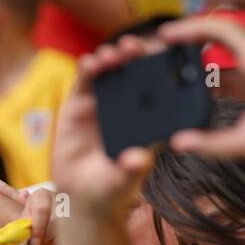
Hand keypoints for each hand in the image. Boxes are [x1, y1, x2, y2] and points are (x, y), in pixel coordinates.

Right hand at [51, 35, 157, 219]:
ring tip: (113, 56)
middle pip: (135, 70)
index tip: (166, 55)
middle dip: (136, 54)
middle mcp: (127, 106)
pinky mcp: (79, 105)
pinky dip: (87, 69)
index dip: (162, 67)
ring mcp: (103, 103)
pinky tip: (89, 63)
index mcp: (147, 119)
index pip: (159, 85)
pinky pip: (85, 82)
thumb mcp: (123, 181)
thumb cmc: (111, 188)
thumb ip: (130, 170)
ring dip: (112, 57)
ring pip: (110, 70)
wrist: (80, 196)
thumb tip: (139, 160)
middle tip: (135, 47)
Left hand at [157, 16, 244, 165]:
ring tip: (152, 41)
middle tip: (146, 54)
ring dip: (179, 35)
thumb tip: (176, 143)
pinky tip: (169, 34)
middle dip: (176, 50)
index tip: (159, 76)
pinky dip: (194, 28)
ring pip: (210, 33)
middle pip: (206, 49)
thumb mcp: (234, 142)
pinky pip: (219, 28)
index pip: (211, 72)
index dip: (185, 71)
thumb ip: (207, 141)